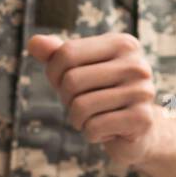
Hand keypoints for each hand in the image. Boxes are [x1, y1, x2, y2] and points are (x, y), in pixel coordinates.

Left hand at [26, 33, 172, 166]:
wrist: (138, 131)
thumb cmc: (102, 94)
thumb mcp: (78, 69)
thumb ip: (56, 54)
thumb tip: (34, 42)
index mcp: (122, 44)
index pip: (67, 52)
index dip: (54, 72)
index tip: (65, 83)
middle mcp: (136, 64)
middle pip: (72, 80)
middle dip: (67, 98)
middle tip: (82, 104)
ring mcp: (142, 92)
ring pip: (80, 106)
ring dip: (78, 119)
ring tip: (94, 117)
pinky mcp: (141, 119)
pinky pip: (93, 127)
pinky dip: (91, 134)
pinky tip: (108, 131)